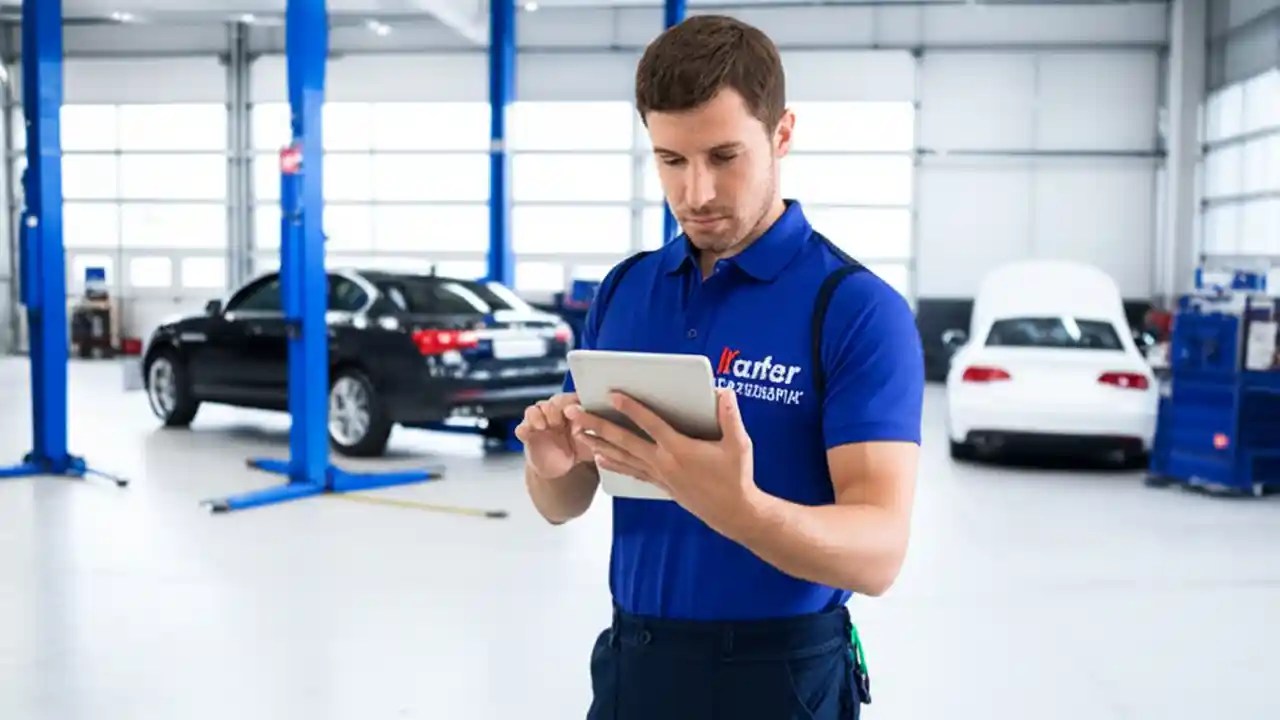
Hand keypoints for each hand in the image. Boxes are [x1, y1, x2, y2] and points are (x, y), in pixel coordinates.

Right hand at [514, 393, 593, 478]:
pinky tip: (528, 433)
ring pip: (534, 410)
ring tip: (544, 426)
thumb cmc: (578, 449)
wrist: (561, 468)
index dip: (574, 402)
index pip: (572, 398)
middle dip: (557, 408)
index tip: (578, 409)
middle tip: (561, 421)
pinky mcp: (527, 434)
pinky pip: (521, 428)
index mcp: (572, 410)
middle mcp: (554, 412)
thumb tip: (598, 425)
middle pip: (553, 401)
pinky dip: (523, 428)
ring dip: (539, 416)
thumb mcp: (591, 442)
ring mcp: (539, 422)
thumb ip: (594, 433)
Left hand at [566, 388, 759, 538]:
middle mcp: (663, 462)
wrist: (733, 512)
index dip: (631, 408)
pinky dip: (614, 464)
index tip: (612, 394)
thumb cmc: (735, 477)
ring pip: (622, 457)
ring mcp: (659, 475)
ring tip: (578, 434)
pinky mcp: (660, 484)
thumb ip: (730, 416)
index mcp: (679, 449)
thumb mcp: (738, 444)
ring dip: (598, 444)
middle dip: (597, 425)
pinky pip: (631, 471)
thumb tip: (723, 392)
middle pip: (623, 440)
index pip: (650, 423)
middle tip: (575, 414)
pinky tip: (600, 458)